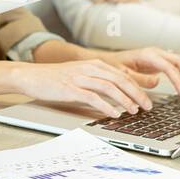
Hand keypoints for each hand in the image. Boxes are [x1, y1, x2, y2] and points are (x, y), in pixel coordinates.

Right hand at [9, 59, 154, 118]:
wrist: (32, 76)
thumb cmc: (55, 78)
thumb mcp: (80, 75)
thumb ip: (97, 81)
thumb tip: (116, 95)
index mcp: (94, 64)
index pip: (122, 75)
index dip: (137, 87)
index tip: (146, 99)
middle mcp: (89, 68)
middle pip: (120, 80)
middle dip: (137, 94)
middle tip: (148, 106)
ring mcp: (80, 78)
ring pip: (109, 87)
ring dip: (125, 100)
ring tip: (134, 111)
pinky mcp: (70, 88)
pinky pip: (93, 97)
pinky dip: (106, 106)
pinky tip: (114, 114)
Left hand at [104, 46, 179, 96]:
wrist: (107, 61)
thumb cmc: (113, 68)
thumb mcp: (122, 75)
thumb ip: (139, 79)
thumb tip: (157, 81)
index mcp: (148, 55)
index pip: (170, 67)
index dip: (179, 81)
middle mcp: (156, 52)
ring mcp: (160, 55)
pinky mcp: (161, 59)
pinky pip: (179, 59)